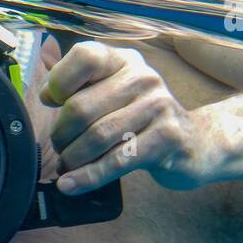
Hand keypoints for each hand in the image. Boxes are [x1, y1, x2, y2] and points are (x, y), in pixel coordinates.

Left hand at [39, 42, 208, 193]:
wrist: (197, 142)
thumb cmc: (142, 119)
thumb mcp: (113, 93)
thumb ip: (79, 87)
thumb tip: (45, 93)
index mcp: (124, 61)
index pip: (84, 57)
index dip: (60, 82)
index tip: (53, 103)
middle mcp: (143, 77)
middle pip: (81, 107)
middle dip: (61, 135)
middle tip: (61, 149)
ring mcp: (158, 106)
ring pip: (97, 137)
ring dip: (73, 159)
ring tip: (67, 168)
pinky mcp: (167, 139)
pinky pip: (116, 161)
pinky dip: (87, 177)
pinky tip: (70, 185)